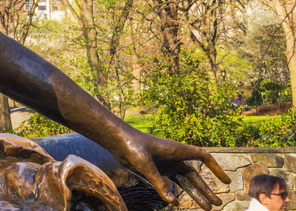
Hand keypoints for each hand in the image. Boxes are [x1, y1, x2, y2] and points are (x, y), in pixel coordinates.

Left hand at [113, 129, 228, 210]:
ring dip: (195, 194)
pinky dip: (175, 193)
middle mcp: (174, 158)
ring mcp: (166, 164)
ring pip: (185, 181)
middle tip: (217, 204)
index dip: (216, 168)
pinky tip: (178, 203)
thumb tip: (173, 202)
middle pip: (195, 175)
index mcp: (176, 150)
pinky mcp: (156, 170)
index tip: (226, 181)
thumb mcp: (145, 164)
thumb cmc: (132, 146)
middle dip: (207, 189)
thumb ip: (158, 183)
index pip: (203, 157)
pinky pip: (170, 184)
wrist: (117, 140)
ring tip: (208, 208)